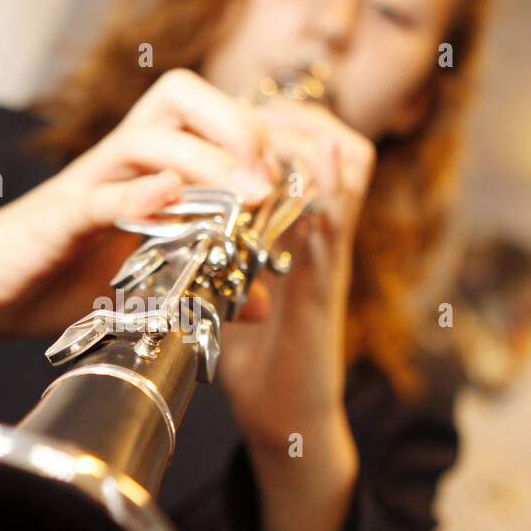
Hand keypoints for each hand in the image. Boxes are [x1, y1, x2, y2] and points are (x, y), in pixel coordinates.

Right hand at [0, 70, 278, 340]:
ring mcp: (84, 185)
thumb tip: (260, 302)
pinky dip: (138, 195)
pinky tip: (170, 203)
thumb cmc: (55, 278)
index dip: (255, 134)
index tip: (290, 183)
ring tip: (243, 198)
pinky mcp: (54, 219)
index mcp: (142, 167)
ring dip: (205, 159)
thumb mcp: (142, 289)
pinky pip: (99, 195)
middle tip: (268, 180)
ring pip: (147, 135)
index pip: (204, 114)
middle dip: (237, 125)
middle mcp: (117, 161)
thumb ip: (202, 290)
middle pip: (180, 95)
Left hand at [219, 98, 376, 453]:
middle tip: (255, 114)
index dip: (283, 120)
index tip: (244, 108)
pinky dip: (312, 198)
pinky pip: (329, 229)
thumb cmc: (262, 360)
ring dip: (306, 147)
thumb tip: (186, 220)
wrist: (289, 421)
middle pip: (339, 145)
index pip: (313, 149)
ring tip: (268, 138)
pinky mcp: (325, 293)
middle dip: (295, 120)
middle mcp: (323, 240)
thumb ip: (226, 254)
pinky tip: (283, 183)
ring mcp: (329, 263)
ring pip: (344, 175)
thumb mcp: (239, 291)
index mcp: (302, 234)